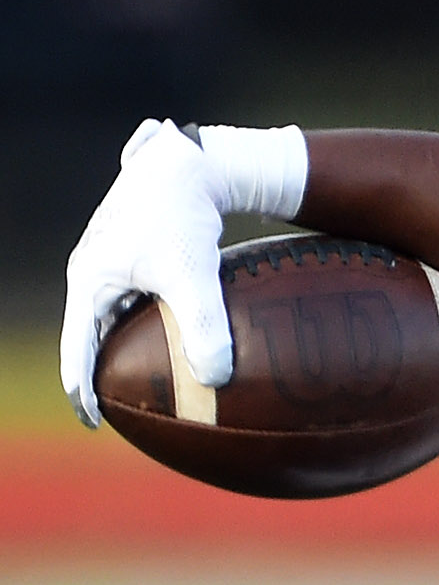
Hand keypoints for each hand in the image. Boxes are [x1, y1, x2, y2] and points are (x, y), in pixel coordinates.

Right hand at [61, 120, 233, 426]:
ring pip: (115, 318)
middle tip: (121, 409)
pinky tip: (180, 343)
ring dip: (127, 349)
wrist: (192, 163)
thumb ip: (205, 328)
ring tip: (147, 383)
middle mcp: (94, 272)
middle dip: (101, 372)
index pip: (76, 347)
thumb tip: (215, 379)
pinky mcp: (139, 253)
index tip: (95, 421)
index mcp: (90, 281)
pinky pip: (139, 301)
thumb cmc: (183, 215)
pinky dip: (151, 326)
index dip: (82, 388)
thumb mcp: (195, 275)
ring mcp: (114, 261)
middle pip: (91, 335)